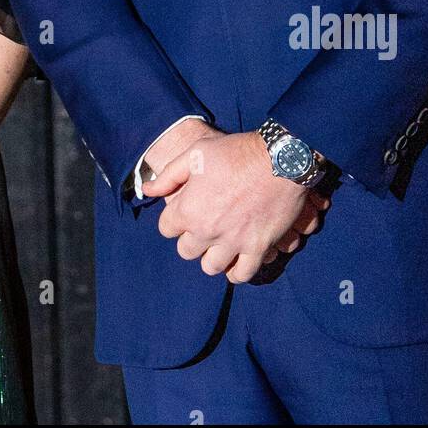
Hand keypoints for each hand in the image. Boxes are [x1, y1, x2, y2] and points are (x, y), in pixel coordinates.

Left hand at [140, 128, 328, 281]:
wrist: (280, 159)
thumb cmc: (236, 152)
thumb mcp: (196, 153)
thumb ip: (169, 175)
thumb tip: (147, 189)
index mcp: (188, 209)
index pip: (166, 228)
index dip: (174, 218)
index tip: (185, 209)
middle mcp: (207, 231)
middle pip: (186, 251)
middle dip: (191, 238)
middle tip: (204, 224)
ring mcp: (234, 242)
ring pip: (211, 266)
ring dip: (212, 256)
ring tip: (220, 242)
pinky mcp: (258, 248)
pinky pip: (242, 274)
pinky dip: (237, 270)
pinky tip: (237, 258)